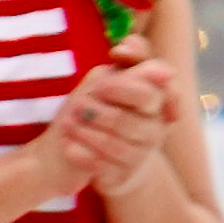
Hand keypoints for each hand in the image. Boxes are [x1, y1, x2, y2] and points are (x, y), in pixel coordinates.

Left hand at [50, 53, 176, 200]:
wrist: (92, 157)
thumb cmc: (105, 110)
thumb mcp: (113, 81)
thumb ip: (127, 60)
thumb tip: (128, 44)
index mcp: (157, 104)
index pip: (149, 93)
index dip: (122, 88)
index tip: (99, 84)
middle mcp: (154, 131)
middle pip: (128, 119)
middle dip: (100, 111)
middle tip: (77, 105)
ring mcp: (140, 156)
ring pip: (113, 143)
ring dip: (86, 132)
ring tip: (66, 123)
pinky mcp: (121, 178)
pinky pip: (101, 167)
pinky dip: (81, 155)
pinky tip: (68, 147)